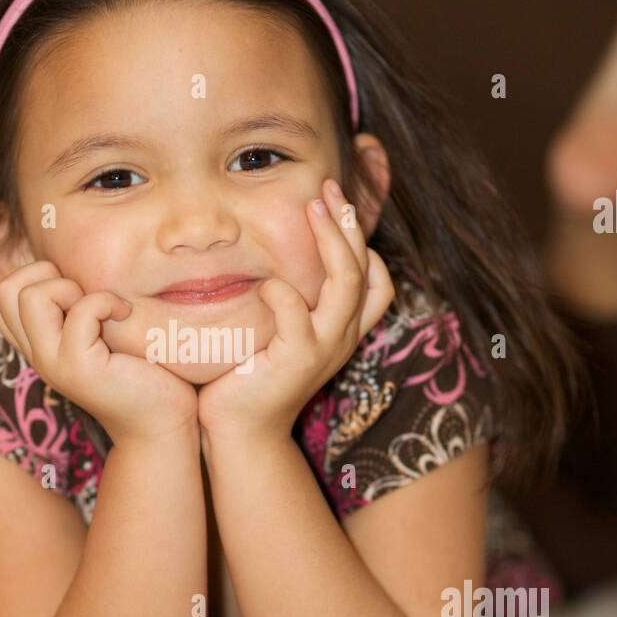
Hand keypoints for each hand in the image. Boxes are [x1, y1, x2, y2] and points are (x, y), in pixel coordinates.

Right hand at [0, 260, 198, 444]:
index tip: (78, 293)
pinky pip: (81, 312)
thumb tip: (74, 263)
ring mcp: (53, 364)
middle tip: (85, 298)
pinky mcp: (79, 370)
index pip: (2, 295)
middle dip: (48, 277)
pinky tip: (125, 315)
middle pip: (5, 289)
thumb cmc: (140, 372)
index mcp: (37, 344)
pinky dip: (106, 302)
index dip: (37, 277)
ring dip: (71, 288)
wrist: (161, 424)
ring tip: (102, 309)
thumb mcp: (100, 332)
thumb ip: (78, 307)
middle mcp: (37, 354)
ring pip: (31, 297)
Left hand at [197, 178, 394, 444]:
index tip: (334, 205)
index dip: (364, 240)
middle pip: (367, 269)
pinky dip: (281, 291)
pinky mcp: (296, 360)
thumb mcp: (279, 331)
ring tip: (310, 208)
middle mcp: (342, 337)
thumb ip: (289, 299)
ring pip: (346, 283)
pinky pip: (297, 314)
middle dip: (348, 222)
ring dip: (330, 240)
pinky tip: (264, 284)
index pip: (378, 279)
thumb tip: (273, 256)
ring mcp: (324, 348)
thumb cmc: (251, 374)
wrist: (239, 429)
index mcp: (342, 329)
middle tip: (325, 188)